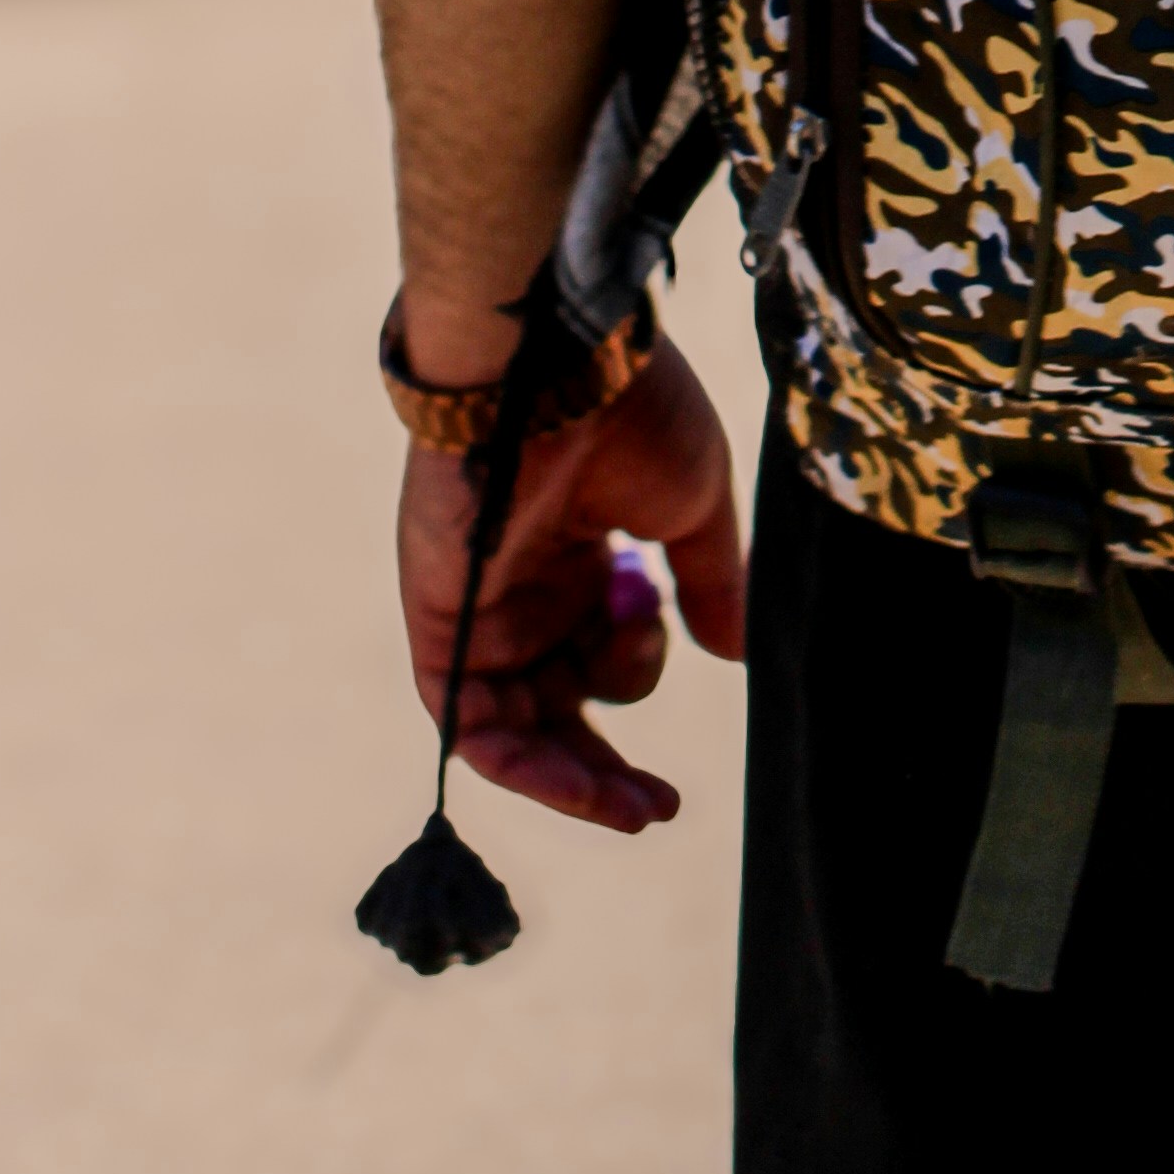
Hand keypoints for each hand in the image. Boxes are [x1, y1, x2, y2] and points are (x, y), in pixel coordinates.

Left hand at [395, 341, 747, 837]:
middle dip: (603, 766)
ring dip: (571, 774)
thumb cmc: (631, 413)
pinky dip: (516, 761)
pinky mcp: (439, 617)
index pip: (594, 653)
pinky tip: (580, 786)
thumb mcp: (691, 509)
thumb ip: (708, 584)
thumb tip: (734, 656)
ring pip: (514, 724)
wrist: (563, 365)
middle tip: (658, 807)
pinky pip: (464, 715)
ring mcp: (479, 603)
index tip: (679, 759)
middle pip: (552, 705)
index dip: (637, 700)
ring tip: (635, 803)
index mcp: (579, 552)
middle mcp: (524, 586)